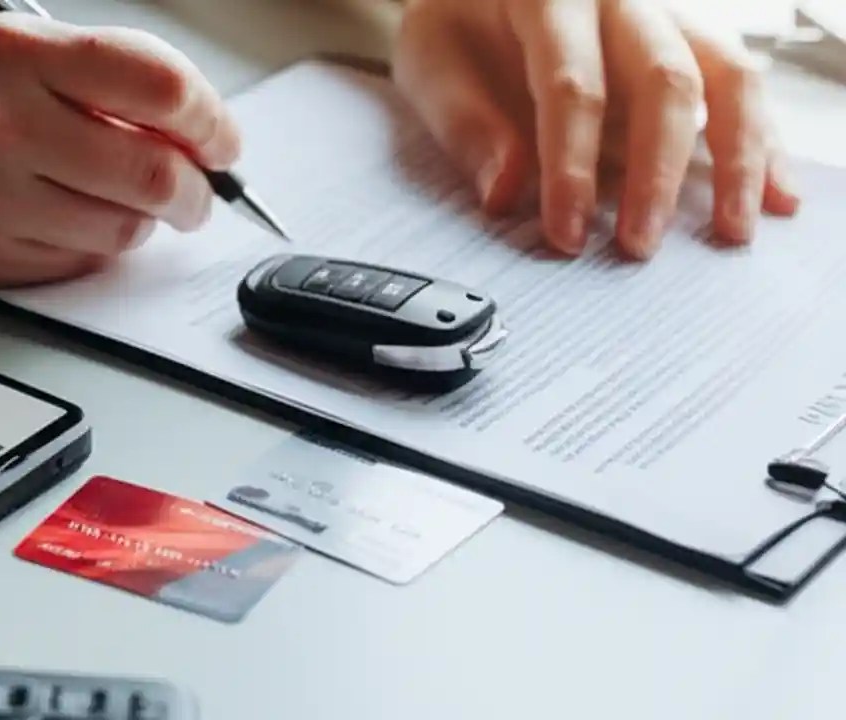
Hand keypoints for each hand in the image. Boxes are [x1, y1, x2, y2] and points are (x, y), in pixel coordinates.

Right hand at [0, 13, 239, 290]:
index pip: (157, 84)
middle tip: (199, 194)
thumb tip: (197, 135)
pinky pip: (78, 265)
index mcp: (17, 53)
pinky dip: (91, 247)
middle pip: (154, 175)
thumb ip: (104, 81)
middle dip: (197, 193)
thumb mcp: (12, 52)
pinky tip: (60, 220)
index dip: (211, 120)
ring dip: (141, 223)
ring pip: (123, 231)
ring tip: (111, 200)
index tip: (223, 143)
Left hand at [391, 0, 800, 259]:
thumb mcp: (432, 61)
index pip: (572, 86)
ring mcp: (668, 17)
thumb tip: (504, 194)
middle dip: (655, 175)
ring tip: (730, 231)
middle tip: (638, 246)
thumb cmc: (461, 22)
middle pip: (663, 82)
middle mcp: (623, 0)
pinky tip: (777, 196)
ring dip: (736, 160)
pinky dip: (764, 143)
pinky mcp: (693, 42)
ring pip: (725, 77)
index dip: (571, 167)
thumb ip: (466, 124)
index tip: (565, 234)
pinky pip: (741, 86)